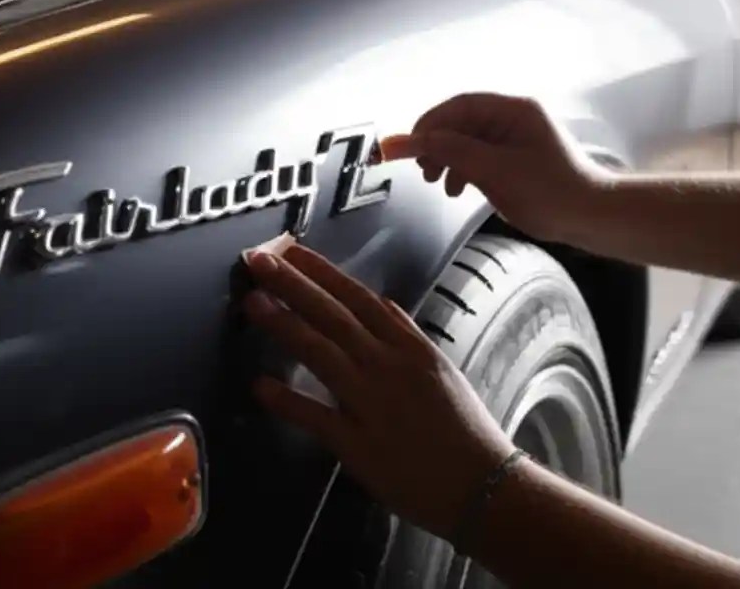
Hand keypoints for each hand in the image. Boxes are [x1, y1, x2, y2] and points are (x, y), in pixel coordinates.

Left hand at [241, 243, 515, 540]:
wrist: (486, 487)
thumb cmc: (466, 432)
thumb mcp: (443, 370)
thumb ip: (408, 336)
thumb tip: (382, 304)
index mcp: (412, 349)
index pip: (360, 299)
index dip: (323, 273)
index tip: (293, 251)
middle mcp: (390, 367)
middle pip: (334, 316)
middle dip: (294, 284)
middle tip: (259, 261)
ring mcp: (372, 404)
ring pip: (322, 353)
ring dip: (284, 325)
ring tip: (253, 303)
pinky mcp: (359, 445)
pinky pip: (316, 416)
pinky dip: (287, 401)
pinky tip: (259, 386)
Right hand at [382, 93, 610, 243]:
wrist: (593, 218)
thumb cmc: (550, 192)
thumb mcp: (495, 170)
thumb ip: (451, 152)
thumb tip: (410, 140)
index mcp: (513, 110)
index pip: (458, 107)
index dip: (428, 124)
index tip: (404, 148)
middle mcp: (513, 118)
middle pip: (460, 123)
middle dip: (436, 145)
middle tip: (423, 171)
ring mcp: (514, 139)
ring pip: (466, 141)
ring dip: (447, 160)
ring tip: (438, 183)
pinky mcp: (514, 159)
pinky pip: (478, 157)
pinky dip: (462, 171)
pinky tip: (458, 189)